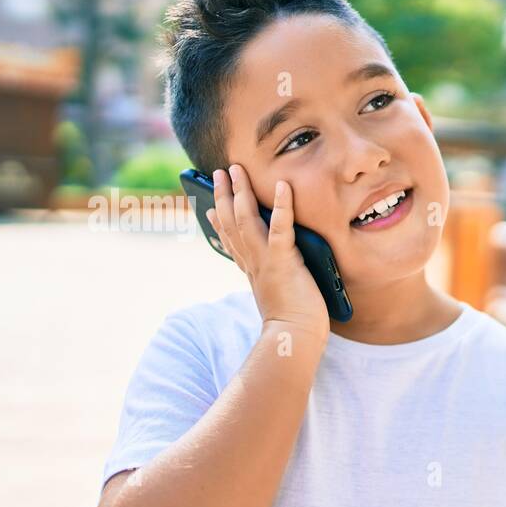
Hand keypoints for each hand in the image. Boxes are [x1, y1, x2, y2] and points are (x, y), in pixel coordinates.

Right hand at [207, 164, 329, 341]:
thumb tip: (273, 270)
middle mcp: (252, 263)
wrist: (295, 337)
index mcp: (251, 271)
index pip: (230, 242)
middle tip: (219, 172)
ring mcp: (265, 260)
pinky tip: (283, 186)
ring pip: (246, 219)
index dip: (219, 223)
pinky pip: (281, 227)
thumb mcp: (277, 295)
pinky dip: (282, 205)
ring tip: (235, 169)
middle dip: (224, 195)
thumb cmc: (294, 321)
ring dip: (240, 191)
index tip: (210, 207)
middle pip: (232, 223)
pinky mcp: (283, 260)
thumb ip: (273, 278)